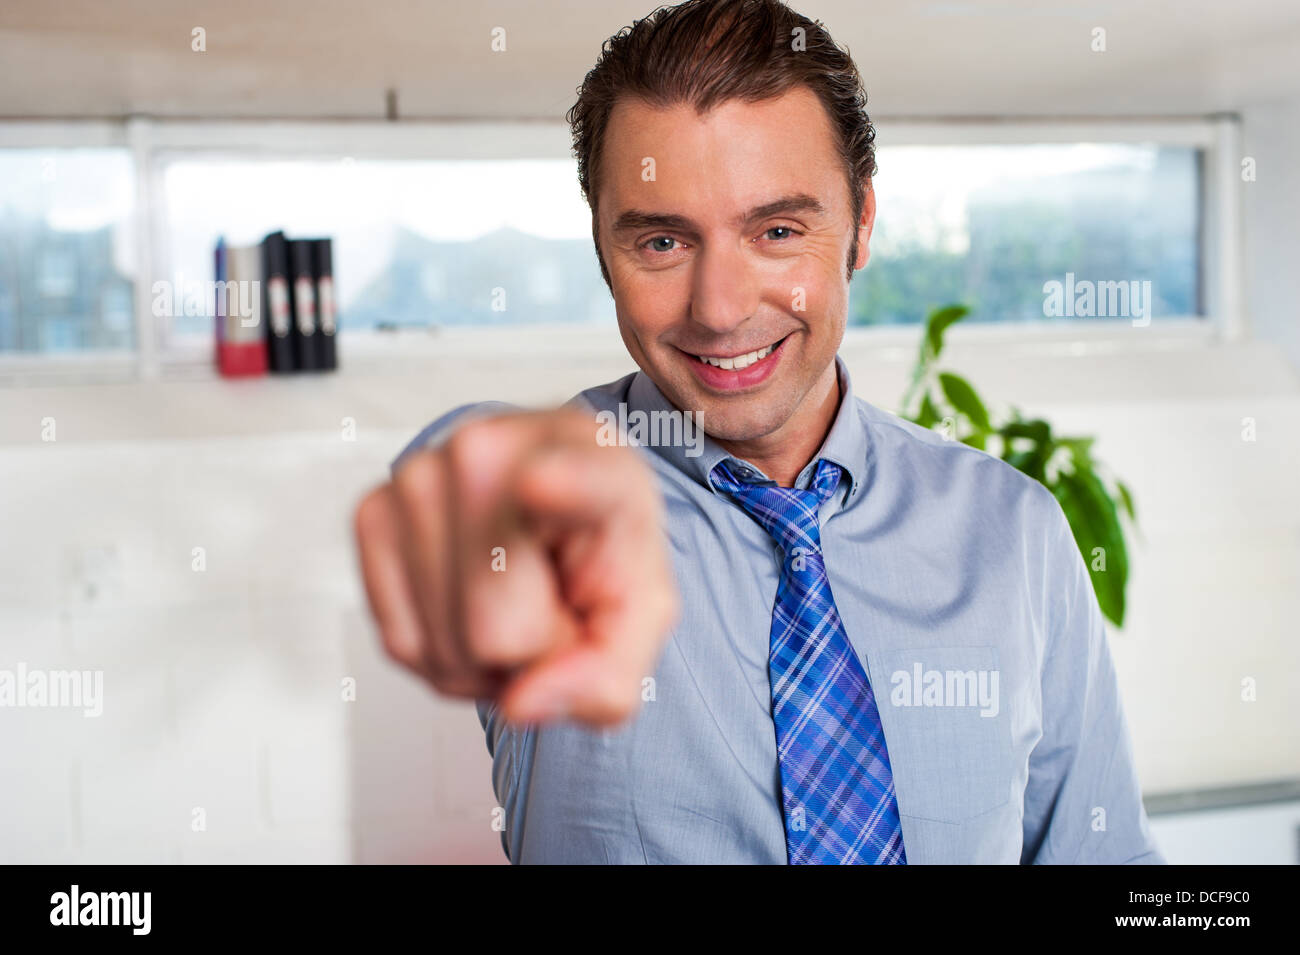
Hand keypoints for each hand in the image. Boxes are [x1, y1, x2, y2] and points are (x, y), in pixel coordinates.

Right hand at [353, 407, 679, 726]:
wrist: (549, 496)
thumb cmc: (597, 544)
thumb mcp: (639, 615)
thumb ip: (608, 673)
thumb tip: (521, 702)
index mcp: (592, 460)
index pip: (581, 477)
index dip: (565, 486)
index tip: (543, 480)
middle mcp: (495, 452)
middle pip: (497, 631)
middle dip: (530, 651)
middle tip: (551, 603)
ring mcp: (422, 476)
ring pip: (445, 647)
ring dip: (483, 657)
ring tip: (512, 598)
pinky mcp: (372, 511)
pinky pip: (401, 643)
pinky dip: (440, 651)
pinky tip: (468, 604)